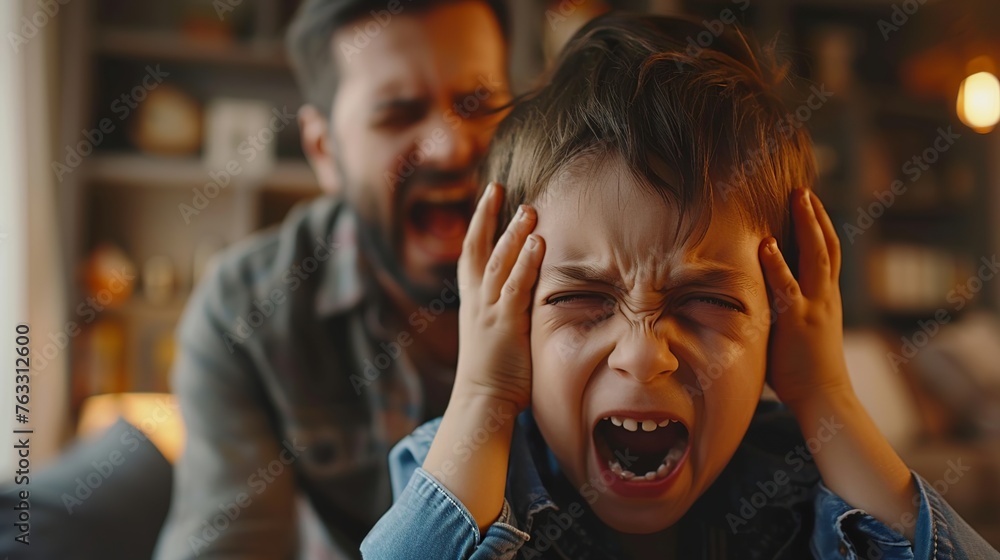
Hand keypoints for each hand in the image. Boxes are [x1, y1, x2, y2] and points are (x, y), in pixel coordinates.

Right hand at [453, 182, 544, 411]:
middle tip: (498, 188)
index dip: (479, 223)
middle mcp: (476, 300)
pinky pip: (515, 287)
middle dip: (486, 216)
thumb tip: (529, 289)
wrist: (481, 402)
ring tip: (527, 209)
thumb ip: (508, 307)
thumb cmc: (494, 372)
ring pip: (498, 262)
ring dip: (512, 234)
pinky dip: (526, 264)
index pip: (471, 253)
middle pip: (477, 248)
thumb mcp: (495, 331)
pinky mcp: (504, 325)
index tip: (489, 196)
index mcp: (473, 300)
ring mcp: (488, 311)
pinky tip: (539, 243)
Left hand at [760, 189, 852, 410]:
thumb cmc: (804, 371)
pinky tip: (767, 244)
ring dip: (807, 224)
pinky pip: (787, 287)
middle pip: (827, 246)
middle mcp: (825, 296)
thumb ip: (785, 312)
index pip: (828, 254)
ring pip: (817, 256)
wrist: (825, 397)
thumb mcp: (798, 332)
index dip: (821, 227)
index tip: (811, 203)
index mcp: (826, 298)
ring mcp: (814, 306)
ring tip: (799, 197)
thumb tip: (760, 300)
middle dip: (816, 215)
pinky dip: (777, 264)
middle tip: (804, 189)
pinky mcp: (798, 321)